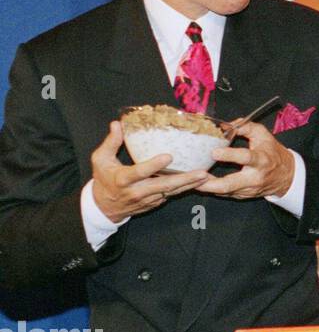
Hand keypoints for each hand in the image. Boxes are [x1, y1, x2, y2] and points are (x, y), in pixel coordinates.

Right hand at [90, 120, 212, 220]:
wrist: (104, 207)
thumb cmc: (103, 180)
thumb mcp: (100, 160)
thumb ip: (110, 142)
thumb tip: (117, 123)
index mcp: (123, 179)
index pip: (140, 172)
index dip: (154, 165)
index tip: (169, 156)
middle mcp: (138, 191)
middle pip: (164, 186)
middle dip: (184, 179)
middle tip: (202, 173)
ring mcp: (148, 199)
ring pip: (172, 192)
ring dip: (190, 185)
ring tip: (206, 177)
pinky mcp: (155, 203)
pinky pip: (172, 195)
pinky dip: (186, 189)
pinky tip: (199, 182)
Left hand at [197, 121, 295, 199]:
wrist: (287, 175)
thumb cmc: (273, 153)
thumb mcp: (263, 135)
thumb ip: (245, 127)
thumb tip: (226, 125)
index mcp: (261, 160)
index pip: (245, 158)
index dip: (230, 155)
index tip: (214, 152)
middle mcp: (254, 177)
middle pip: (230, 184)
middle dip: (211, 183)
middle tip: (196, 177)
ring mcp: (248, 189)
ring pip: (225, 192)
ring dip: (207, 187)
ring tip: (191, 181)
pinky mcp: (243, 196)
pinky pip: (225, 194)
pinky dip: (212, 189)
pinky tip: (201, 184)